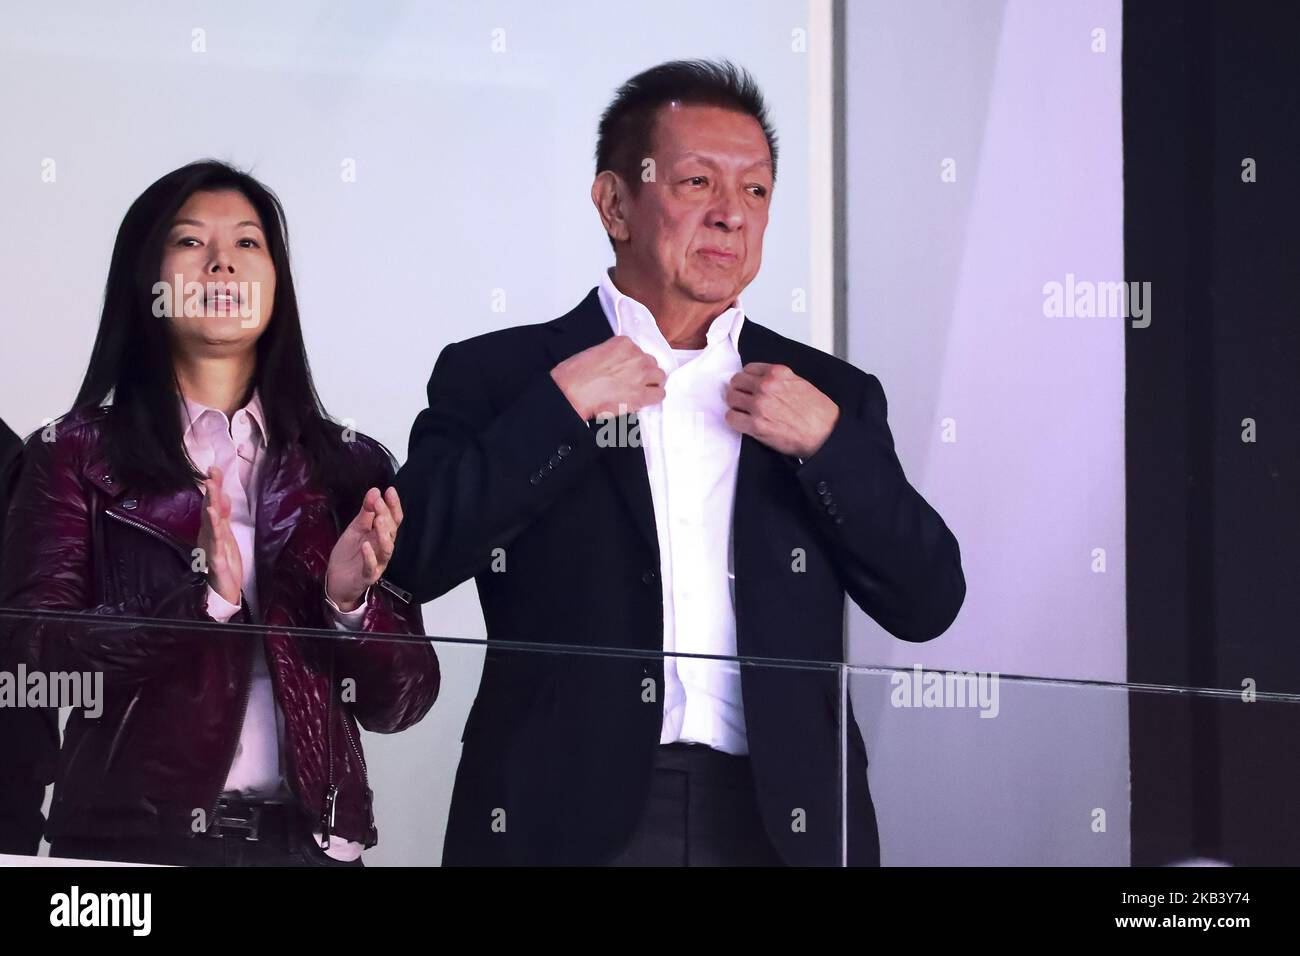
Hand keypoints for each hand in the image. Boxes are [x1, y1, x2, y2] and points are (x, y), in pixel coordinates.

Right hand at [198, 465, 241, 605]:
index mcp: (211, 530)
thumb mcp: (225, 537)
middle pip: (209, 510)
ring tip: (211, 489)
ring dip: (210, 506)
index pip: (211, 505)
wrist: (223, 592)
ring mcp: (210, 547)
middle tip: (211, 473)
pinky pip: (215, 543)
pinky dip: (214, 530)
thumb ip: (222, 518)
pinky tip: (213, 516)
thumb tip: (222, 496)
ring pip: (210, 524)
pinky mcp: (215, 560)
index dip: (213, 487)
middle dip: (211, 491)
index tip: (214, 469)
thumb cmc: (223, 564)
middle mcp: (208, 536)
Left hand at [326, 487, 403, 612]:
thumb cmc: (348, 555)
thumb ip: (365, 512)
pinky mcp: (367, 575)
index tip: (390, 491)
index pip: (393, 518)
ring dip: (384, 534)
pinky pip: (371, 566)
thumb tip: (375, 491)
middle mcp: (383, 548)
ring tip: (379, 521)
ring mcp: (377, 562)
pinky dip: (369, 556)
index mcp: (381, 535)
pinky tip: (365, 545)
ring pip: (386, 548)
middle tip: (379, 503)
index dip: (393, 505)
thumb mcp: (355, 529)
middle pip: (391, 531)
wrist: (337, 581)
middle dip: (387, 515)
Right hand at [550, 335, 666, 419]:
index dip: (634, 363)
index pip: (638, 351)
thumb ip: (613, 356)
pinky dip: (653, 398)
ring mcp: (641, 375)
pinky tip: (643, 401)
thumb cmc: (576, 375)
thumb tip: (618, 367)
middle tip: (633, 382)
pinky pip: (659, 394)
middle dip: (644, 372)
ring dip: (652, 384)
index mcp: (624, 343)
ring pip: (659, 377)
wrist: (572, 392)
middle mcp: (636, 356)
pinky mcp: (641, 395)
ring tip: (640, 392)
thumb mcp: (594, 353)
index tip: (628, 370)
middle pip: (651, 363)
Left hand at [724, 362, 839, 458]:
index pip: (749, 368)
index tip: (749, 386)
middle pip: (736, 381)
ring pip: (731, 398)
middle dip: (739, 390)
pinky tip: (743, 423)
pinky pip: (731, 417)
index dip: (748, 379)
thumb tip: (763, 380)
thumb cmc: (817, 412)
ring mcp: (759, 405)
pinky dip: (734, 420)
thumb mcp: (800, 384)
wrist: (825, 434)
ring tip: (743, 412)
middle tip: (743, 399)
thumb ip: (780, 379)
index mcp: (778, 373)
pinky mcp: (756, 425)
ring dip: (735, 404)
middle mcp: (766, 386)